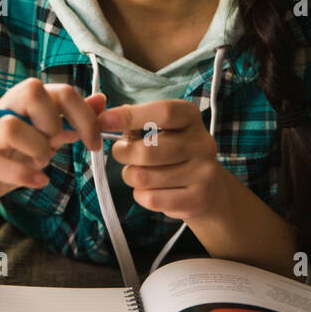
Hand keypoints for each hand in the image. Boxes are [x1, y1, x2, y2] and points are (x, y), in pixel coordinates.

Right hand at [0, 80, 107, 217]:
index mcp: (20, 104)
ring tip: (42, 163)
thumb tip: (101, 101)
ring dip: (37, 148)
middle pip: (30, 90)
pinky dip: (24, 174)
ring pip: (11, 126)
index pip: (57, 90)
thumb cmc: (6, 159)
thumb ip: (68, 121)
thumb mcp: (41, 138)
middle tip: (56, 142)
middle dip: (53, 119)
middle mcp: (0, 112)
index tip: (94, 141)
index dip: (83, 113)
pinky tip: (38, 182)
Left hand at [98, 98, 223, 220]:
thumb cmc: (173, 153)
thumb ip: (134, 121)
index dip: (130, 116)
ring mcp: (203, 172)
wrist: (208, 189)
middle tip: (121, 153)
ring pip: (144, 177)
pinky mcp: (197, 198)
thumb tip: (102, 118)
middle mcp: (202, 142)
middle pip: (147, 150)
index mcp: (191, 117)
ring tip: (139, 172)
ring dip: (131, 176)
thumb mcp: (161, 129)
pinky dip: (141, 195)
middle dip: (123, 153)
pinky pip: (151, 198)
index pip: (163, 112)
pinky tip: (151, 189)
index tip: (104, 121)